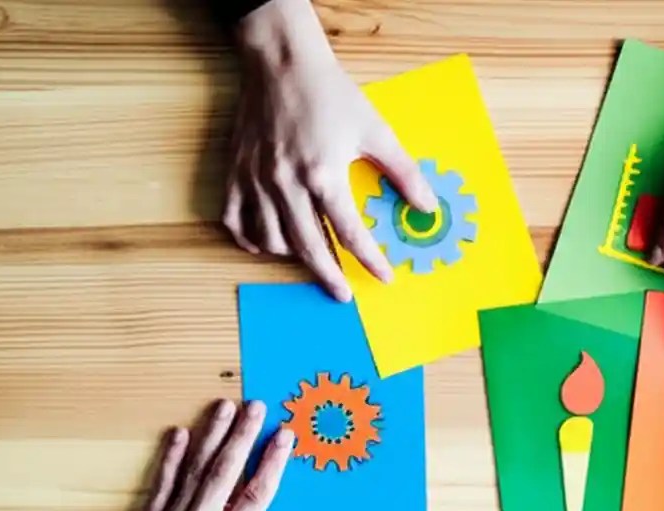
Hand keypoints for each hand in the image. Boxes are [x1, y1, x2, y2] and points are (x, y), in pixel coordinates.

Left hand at [101, 400, 325, 510]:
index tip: (285, 435)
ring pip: (192, 471)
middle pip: (224, 471)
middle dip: (242, 434)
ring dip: (209, 436)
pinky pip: (159, 486)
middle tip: (256, 405)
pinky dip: (169, 459)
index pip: (256, 494)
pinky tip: (178, 435)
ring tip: (223, 407)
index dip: (273, 460)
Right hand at [223, 0, 436, 300]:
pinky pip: (235, 220)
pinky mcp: (236, 172)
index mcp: (323, 175)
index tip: (384, 276)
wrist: (282, 63)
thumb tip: (428, 207)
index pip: (350, 233)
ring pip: (270, 239)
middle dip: (329, 276)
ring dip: (292, 256)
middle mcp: (286, 184)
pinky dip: (250, 239)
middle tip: (343, 294)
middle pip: (309, 247)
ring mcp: (256, 180)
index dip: (369, 259)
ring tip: (310, 258)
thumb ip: (403, 172)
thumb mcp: (376, 131)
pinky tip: (266, 244)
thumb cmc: (330, 94)